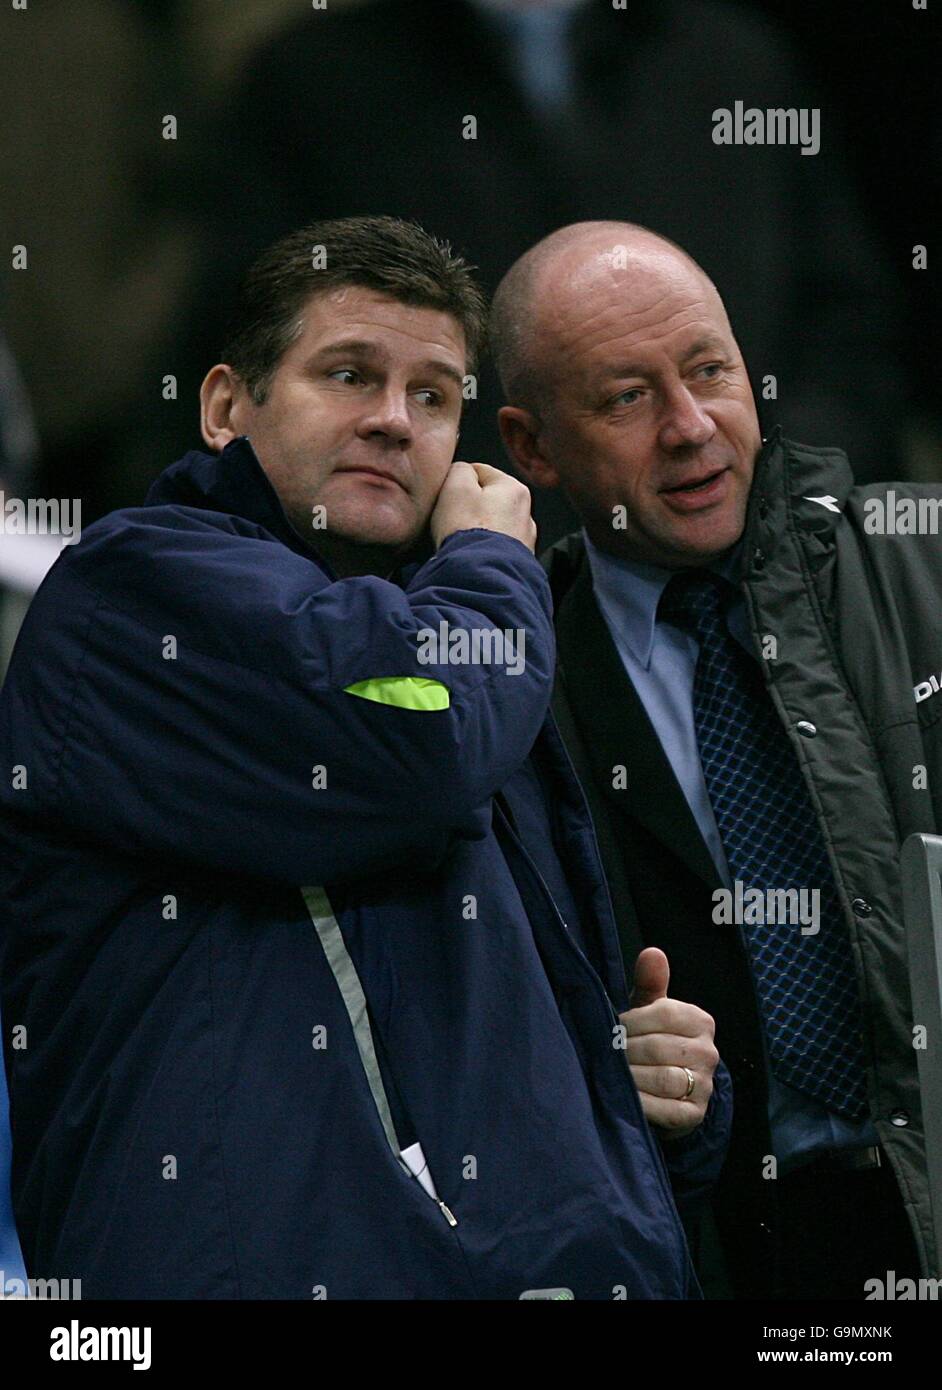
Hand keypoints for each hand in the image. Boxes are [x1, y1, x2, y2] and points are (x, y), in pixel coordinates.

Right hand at [430, 461, 536, 552]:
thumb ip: (459, 470)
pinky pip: (496, 548)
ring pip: (494, 525)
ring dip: (478, 529)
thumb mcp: (455, 487)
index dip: (457, 481)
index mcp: (513, 488)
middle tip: (451, 519)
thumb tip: (462, 472)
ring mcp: (525, 540)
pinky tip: (471, 554)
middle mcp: (526, 512)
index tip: (445, 496)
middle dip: (469, 507)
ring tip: (460, 540)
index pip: (480, 471)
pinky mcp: (518, 562)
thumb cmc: (467, 530)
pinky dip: (484, 549)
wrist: (480, 576)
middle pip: (489, 500)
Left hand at [619, 947, 718, 1140]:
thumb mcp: (649, 1012)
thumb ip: (650, 983)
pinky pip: (667, 1110)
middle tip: (607, 1054)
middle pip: (658, 1047)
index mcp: (700, 1021)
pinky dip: (643, 1105)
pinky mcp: (695, 1113)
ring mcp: (705, 1084)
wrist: (666, 1092)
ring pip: (663, 1079)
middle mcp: (709, 1052)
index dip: (632, 1021)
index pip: (664, 1013)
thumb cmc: (651, 1040)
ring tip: (613, 1074)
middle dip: (626, 1052)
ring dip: (632, 1078)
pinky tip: (628, 1099)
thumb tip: (653, 952)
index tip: (613, 1028)